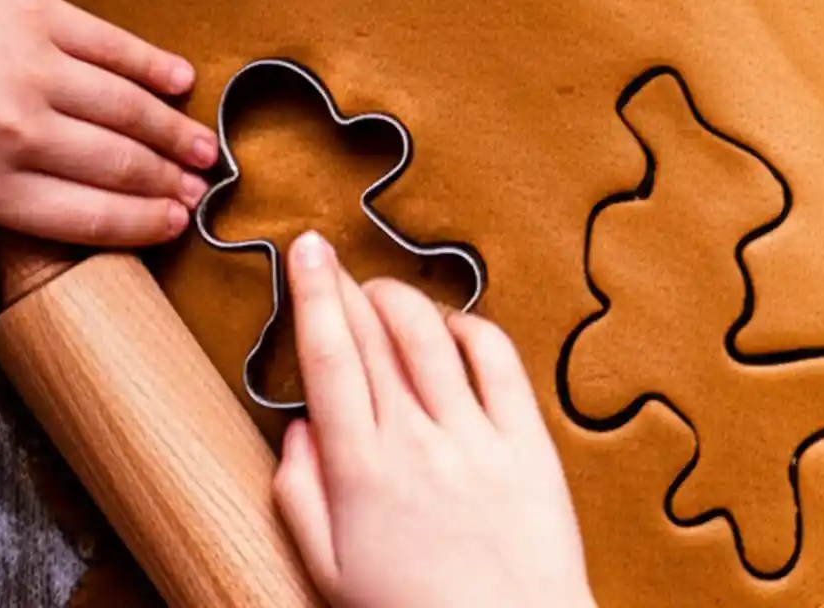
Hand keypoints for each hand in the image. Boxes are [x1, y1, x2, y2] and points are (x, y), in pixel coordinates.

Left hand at [0, 0, 216, 307]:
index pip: (91, 217)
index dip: (145, 224)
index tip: (175, 225)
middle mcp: (19, 131)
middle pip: (121, 166)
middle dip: (170, 183)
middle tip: (200, 190)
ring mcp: (33, 67)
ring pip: (129, 110)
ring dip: (176, 132)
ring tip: (205, 148)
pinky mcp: (38, 14)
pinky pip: (114, 46)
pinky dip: (155, 66)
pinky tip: (181, 81)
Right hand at [274, 232, 595, 607]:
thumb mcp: (330, 572)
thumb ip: (301, 495)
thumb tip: (296, 427)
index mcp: (360, 470)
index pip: (328, 358)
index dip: (313, 295)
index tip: (304, 252)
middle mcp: (416, 441)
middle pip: (373, 337)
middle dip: (347, 286)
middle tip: (332, 260)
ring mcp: (476, 437)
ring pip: (431, 337)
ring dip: (402, 299)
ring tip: (382, 290)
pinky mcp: (527, 442)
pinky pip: (499, 363)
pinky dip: (472, 330)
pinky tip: (454, 326)